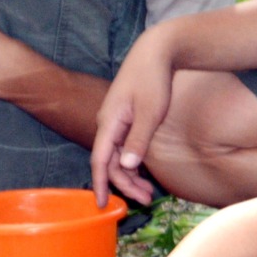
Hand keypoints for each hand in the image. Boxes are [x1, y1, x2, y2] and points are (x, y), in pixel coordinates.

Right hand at [91, 28, 177, 205]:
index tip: (101, 204)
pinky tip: (145, 171)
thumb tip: (126, 166)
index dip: (100, 184)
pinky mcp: (125, 118)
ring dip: (131, 175)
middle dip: (125, 184)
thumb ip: (138, 140)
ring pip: (118, 156)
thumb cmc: (153, 79)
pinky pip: (124, 146)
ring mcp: (115, 120)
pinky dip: (133, 161)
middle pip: (110, 162)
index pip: (100, 160)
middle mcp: (107, 123)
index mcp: (109, 122)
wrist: (155, 51)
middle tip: (147, 200)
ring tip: (149, 192)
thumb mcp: (150, 112)